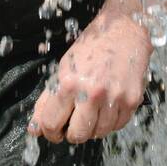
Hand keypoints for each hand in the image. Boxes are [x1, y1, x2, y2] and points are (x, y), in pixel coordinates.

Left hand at [30, 0, 154, 144]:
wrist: (123, 31)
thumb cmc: (91, 48)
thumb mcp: (63, 68)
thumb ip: (48, 100)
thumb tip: (34, 128)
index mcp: (69, 83)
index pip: (51, 123)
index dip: (50, 131)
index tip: (54, 129)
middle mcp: (92, 93)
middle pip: (77, 135)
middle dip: (71, 133)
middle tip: (73, 124)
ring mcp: (114, 98)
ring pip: (99, 133)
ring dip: (93, 127)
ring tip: (92, 111)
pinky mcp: (132, 101)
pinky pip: (118, 126)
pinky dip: (110, 122)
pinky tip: (106, 108)